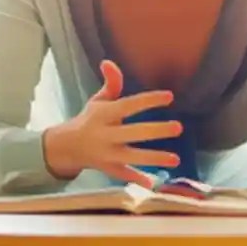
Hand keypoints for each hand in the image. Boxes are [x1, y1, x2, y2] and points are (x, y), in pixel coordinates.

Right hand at [43, 60, 182, 187]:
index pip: (128, 105)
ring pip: (132, 157)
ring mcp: (107, 154)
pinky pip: (124, 175)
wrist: (67, 146)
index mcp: (103, 114)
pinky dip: (137, 180)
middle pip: (133, 132)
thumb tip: (109, 62)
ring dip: (154, 158)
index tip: (169, 97)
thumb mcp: (98, 101)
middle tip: (179, 127)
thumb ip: (111, 84)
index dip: (148, 100)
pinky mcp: (109, 169)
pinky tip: (153, 183)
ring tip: (176, 159)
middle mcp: (105, 134)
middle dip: (156, 130)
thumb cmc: (90, 120)